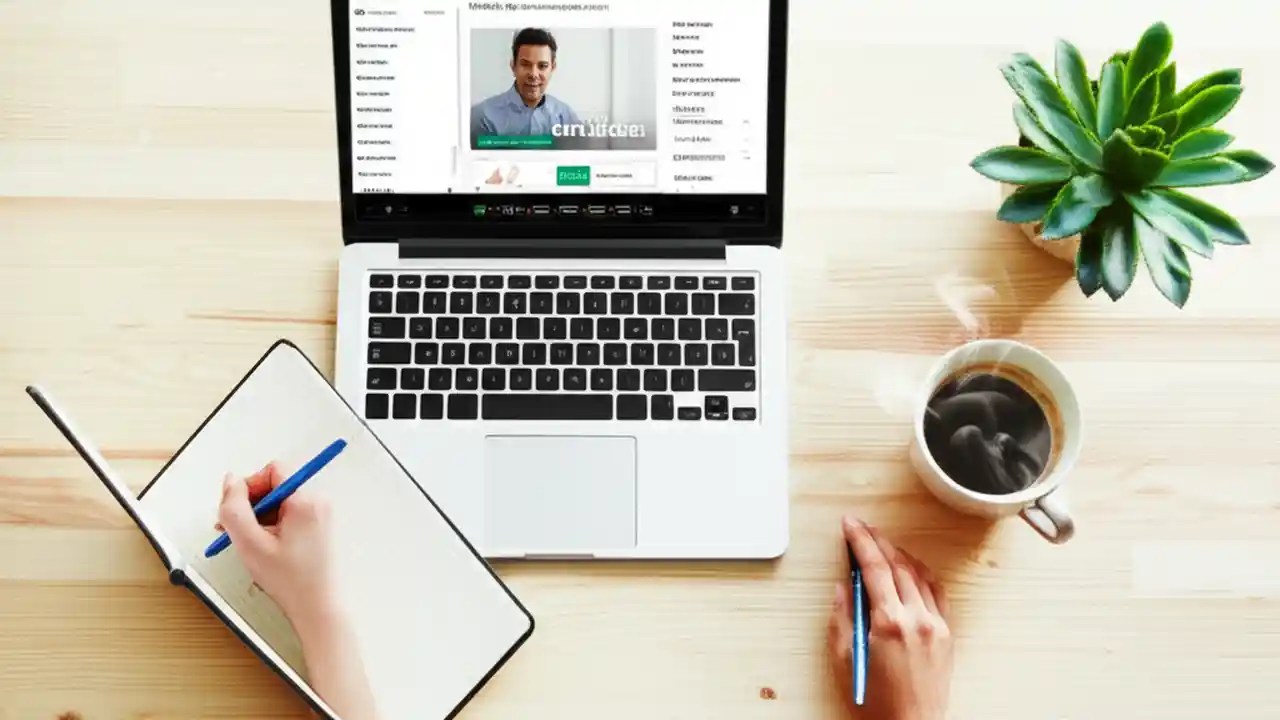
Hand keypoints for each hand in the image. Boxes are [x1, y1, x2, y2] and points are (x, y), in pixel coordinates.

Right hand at [215, 463, 336, 631]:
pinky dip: (272, 525)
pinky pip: (290, 515)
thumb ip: (234, 508)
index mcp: (305, 502)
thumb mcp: (250, 543)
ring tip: (246, 542)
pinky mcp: (319, 527)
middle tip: (232, 529)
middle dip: (250, 504)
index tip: (236, 509)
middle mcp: (318, 503)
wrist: (318, 607)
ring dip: (259, 517)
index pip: (273, 470)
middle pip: (275, 485)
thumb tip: (231, 481)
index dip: (249, 485)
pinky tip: (262, 546)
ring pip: (280, 502)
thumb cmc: (290, 580)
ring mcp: (321, 515)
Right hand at [828, 516, 953, 719]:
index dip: (860, 541)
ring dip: (899, 554)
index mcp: (889, 623)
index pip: (874, 568)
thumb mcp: (845, 660)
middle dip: (877, 541)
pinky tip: (911, 568)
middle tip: (862, 528)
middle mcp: (917, 619)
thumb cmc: (874, 702)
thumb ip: (841, 618)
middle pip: (896, 564)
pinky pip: (937, 592)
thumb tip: (842, 588)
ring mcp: (935, 625)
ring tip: (882, 544)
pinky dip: (922, 574)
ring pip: (918, 574)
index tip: (850, 525)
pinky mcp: (946, 634)